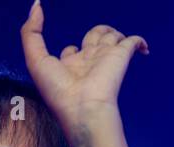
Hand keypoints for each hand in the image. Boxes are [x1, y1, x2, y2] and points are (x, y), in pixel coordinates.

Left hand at [19, 0, 148, 129]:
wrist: (83, 108)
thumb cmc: (58, 91)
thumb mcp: (34, 59)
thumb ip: (31, 32)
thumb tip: (36, 5)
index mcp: (69, 65)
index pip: (72, 51)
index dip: (71, 48)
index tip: (70, 48)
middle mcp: (88, 61)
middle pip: (94, 39)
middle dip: (97, 33)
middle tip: (101, 32)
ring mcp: (105, 59)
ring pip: (112, 38)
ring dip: (115, 34)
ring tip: (118, 36)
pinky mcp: (121, 57)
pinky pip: (133, 43)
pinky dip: (138, 42)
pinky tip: (142, 47)